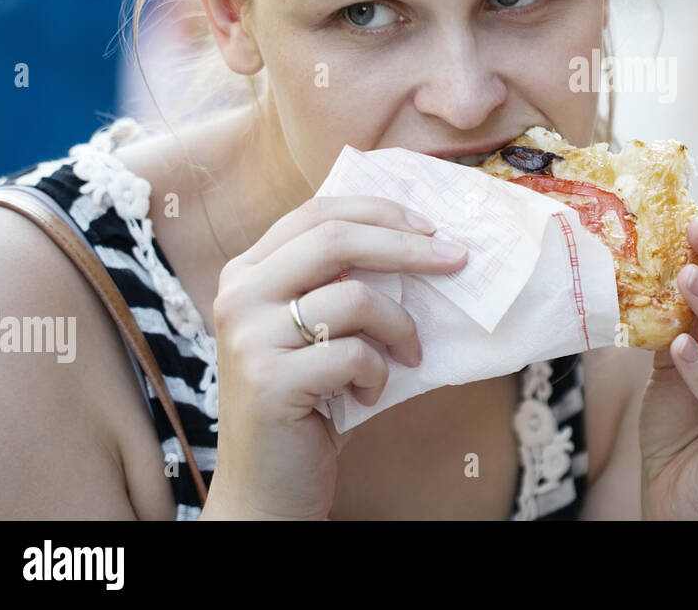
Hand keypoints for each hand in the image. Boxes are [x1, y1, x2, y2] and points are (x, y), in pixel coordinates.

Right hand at [203, 195, 466, 519]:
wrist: (267, 484)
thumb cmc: (307, 399)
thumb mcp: (315, 329)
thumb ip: (340, 283)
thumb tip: (425, 239)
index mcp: (248, 271)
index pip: (319, 212)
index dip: (381, 212)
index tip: (432, 226)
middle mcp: (239, 295)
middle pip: (336, 239)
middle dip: (408, 246)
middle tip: (457, 259)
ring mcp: (249, 338)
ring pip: (355, 298)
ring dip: (401, 327)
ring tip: (409, 355)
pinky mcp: (270, 382)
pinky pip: (354, 355)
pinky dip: (380, 373)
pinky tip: (370, 395)